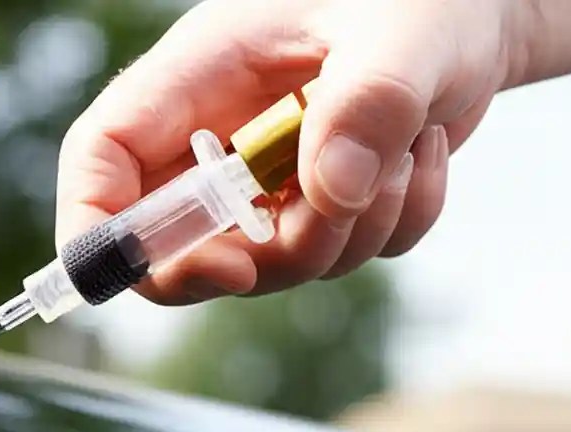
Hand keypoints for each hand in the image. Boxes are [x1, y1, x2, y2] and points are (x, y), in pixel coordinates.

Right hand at [55, 0, 536, 303]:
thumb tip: (331, 192)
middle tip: (328, 215)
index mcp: (189, 81)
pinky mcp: (312, 207)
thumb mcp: (400, 30)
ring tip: (407, 146)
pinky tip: (420, 154)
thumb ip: (364, 102)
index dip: (95, 228)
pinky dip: (394, 225)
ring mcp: (258, 183)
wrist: (474, 13)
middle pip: (168, 246)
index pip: (100, 161)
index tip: (143, 268)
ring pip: (263, 266)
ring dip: (347, 232)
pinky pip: (337, 259)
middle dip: (248, 258)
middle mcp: (209, 139)